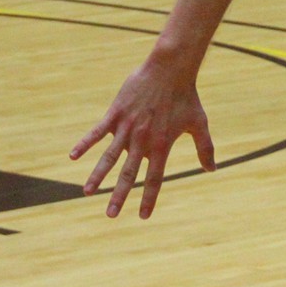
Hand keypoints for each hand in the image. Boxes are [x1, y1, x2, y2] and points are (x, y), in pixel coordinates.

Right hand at [71, 60, 216, 218]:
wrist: (170, 70)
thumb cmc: (187, 97)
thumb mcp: (200, 124)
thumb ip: (205, 149)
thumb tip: (212, 170)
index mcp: (162, 146)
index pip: (154, 178)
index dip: (149, 198)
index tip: (143, 216)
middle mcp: (143, 140)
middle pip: (128, 174)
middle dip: (119, 196)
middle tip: (110, 215)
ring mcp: (127, 127)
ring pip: (109, 157)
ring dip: (98, 176)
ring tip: (87, 192)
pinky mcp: (116, 113)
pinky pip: (97, 132)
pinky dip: (85, 144)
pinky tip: (73, 156)